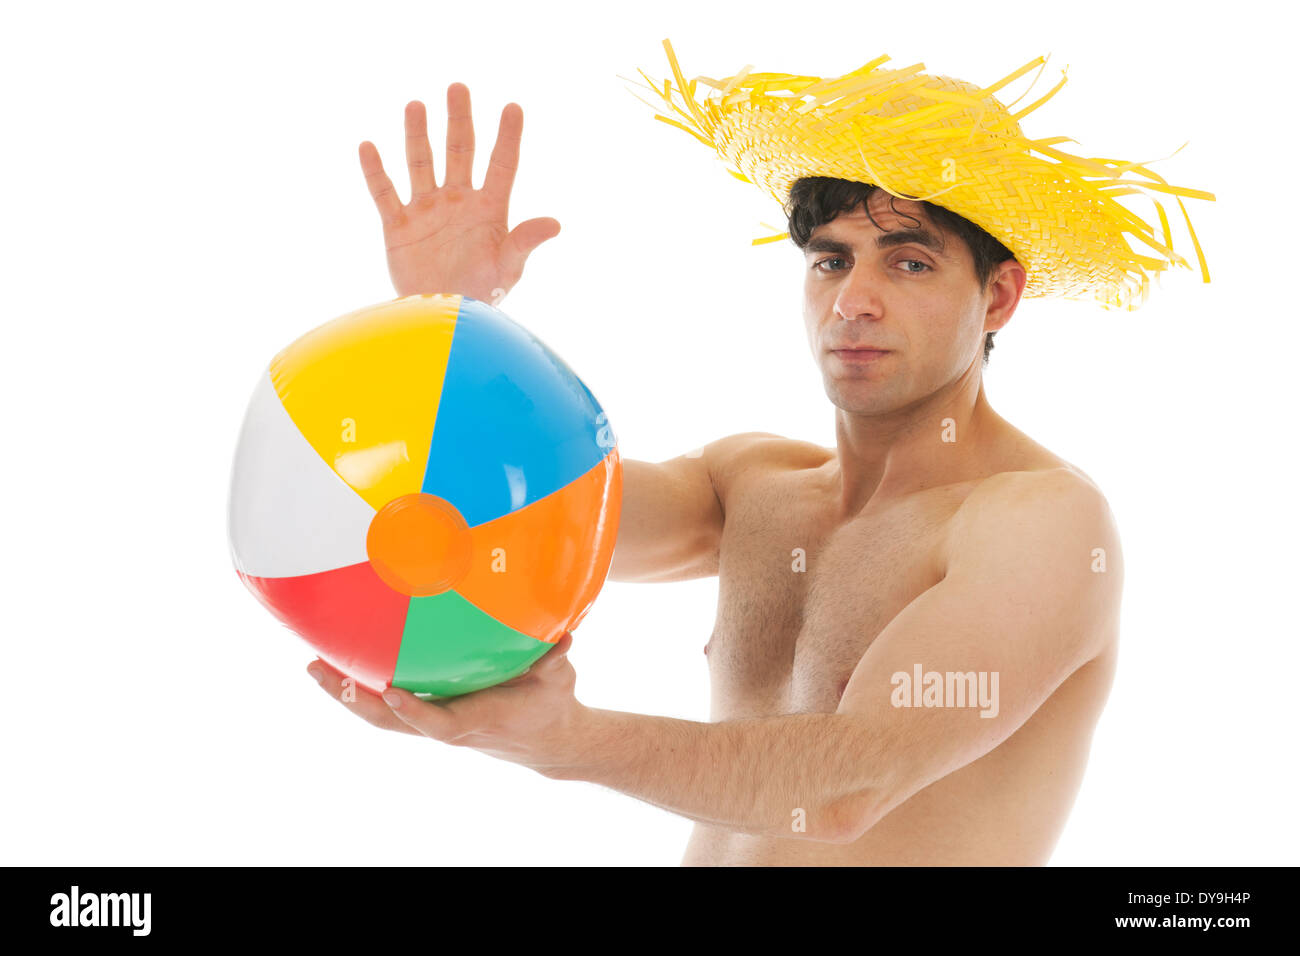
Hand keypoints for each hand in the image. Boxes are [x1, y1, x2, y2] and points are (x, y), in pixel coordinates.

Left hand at [305, 632, 586, 777]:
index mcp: (474, 720)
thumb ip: (556, 660)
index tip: (394, 691)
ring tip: (313, 665)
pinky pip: (387, 705)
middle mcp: (445, 726)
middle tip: (317, 667)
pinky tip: (342, 664)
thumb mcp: (560, 680)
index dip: (416, 711)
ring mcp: (432, 722)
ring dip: (346, 692)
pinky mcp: (429, 714)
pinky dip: (362, 688)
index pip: (439, 723)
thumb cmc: (551, 704)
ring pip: (380, 714)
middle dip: (353, 697)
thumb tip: (562, 636)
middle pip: (390, 720)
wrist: (548, 740)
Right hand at [359, 85, 561, 301]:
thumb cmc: (481, 296)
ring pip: (422, 164)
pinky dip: (376, 172)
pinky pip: (385, 194)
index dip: (508, 137)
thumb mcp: (507, 268)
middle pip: (460, 152)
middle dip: (459, 120)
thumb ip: (525, 242)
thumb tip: (555, 223)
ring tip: (415, 105)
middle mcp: (458, 202)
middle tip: (458, 87)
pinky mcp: (399, 227)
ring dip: (418, 135)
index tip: (513, 107)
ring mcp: (428, 211)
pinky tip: (368, 146)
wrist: (441, 321)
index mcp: (490, 210)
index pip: (502, 165)